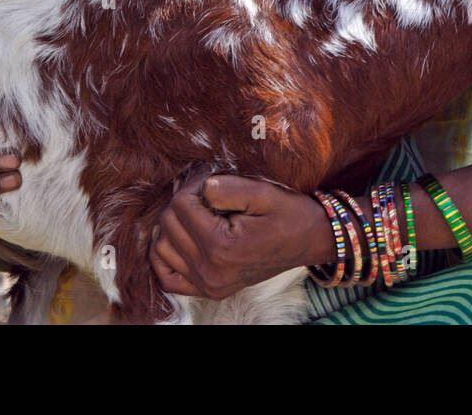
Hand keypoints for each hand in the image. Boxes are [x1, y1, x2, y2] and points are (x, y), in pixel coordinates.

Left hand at [150, 173, 330, 299]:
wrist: (309, 240)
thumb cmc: (287, 213)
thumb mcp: (261, 191)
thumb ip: (225, 187)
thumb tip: (199, 189)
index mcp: (221, 247)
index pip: (180, 205)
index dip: (192, 186)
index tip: (211, 181)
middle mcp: (211, 272)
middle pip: (168, 225)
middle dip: (183, 202)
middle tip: (205, 194)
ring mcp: (209, 285)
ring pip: (161, 249)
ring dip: (173, 226)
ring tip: (197, 214)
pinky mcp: (209, 291)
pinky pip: (168, 278)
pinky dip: (167, 257)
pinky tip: (183, 239)